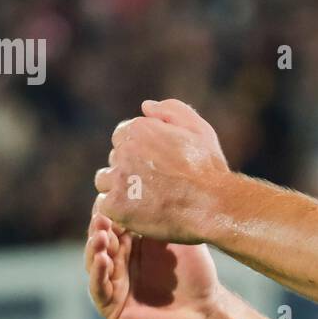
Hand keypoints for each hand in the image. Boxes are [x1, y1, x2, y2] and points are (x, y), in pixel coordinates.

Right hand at [85, 206, 226, 318]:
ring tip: (100, 237)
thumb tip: (148, 181)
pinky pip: (98, 289)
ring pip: (94, 262)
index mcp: (130, 242)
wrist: (206, 307)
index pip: (112, 223)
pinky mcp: (111, 306)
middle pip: (100, 240)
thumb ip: (160, 216)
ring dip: (94, 248)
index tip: (110, 198)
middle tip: (102, 217)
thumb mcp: (176, 238)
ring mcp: (112, 283)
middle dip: (99, 228)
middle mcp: (117, 260)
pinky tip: (102, 260)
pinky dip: (98, 275)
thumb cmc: (195, 270)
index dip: (109, 212)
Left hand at [94, 99, 229, 243]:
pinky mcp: (116, 205)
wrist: (212, 205)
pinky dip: (119, 209)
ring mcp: (119, 178)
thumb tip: (145, 106)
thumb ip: (172, 110)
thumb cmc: (208, 168)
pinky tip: (138, 212)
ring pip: (105, 180)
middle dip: (130, 168)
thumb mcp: (199, 129)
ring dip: (120, 187)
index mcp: (140, 129)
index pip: (122, 136)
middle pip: (115, 158)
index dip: (139, 149)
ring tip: (145, 198)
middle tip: (155, 183)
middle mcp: (125, 150)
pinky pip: (105, 204)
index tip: (156, 163)